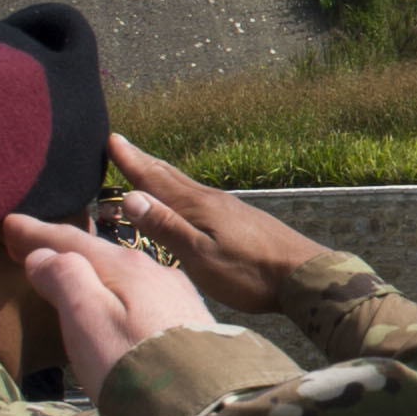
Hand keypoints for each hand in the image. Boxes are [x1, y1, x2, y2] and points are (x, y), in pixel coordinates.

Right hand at [8, 214, 215, 395]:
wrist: (203, 408)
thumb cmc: (134, 365)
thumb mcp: (87, 319)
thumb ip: (65, 279)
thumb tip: (44, 255)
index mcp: (125, 267)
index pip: (71, 240)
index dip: (36, 233)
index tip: (9, 224)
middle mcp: (155, 271)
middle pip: (99, 252)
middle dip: (63, 247)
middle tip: (32, 244)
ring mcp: (177, 295)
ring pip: (125, 272)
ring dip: (94, 269)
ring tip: (71, 271)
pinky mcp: (191, 321)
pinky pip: (145, 292)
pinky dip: (119, 289)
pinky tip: (118, 301)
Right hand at [103, 131, 329, 317]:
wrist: (305, 276)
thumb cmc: (251, 274)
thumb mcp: (202, 257)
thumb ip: (167, 227)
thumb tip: (130, 197)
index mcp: (197, 206)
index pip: (155, 179)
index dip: (131, 161)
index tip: (110, 139)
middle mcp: (211, 200)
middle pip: (170, 175)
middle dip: (143, 160)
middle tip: (122, 144)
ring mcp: (229, 209)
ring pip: (186, 185)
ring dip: (163, 174)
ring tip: (149, 167)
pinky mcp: (242, 220)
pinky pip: (201, 197)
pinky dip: (183, 191)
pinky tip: (189, 200)